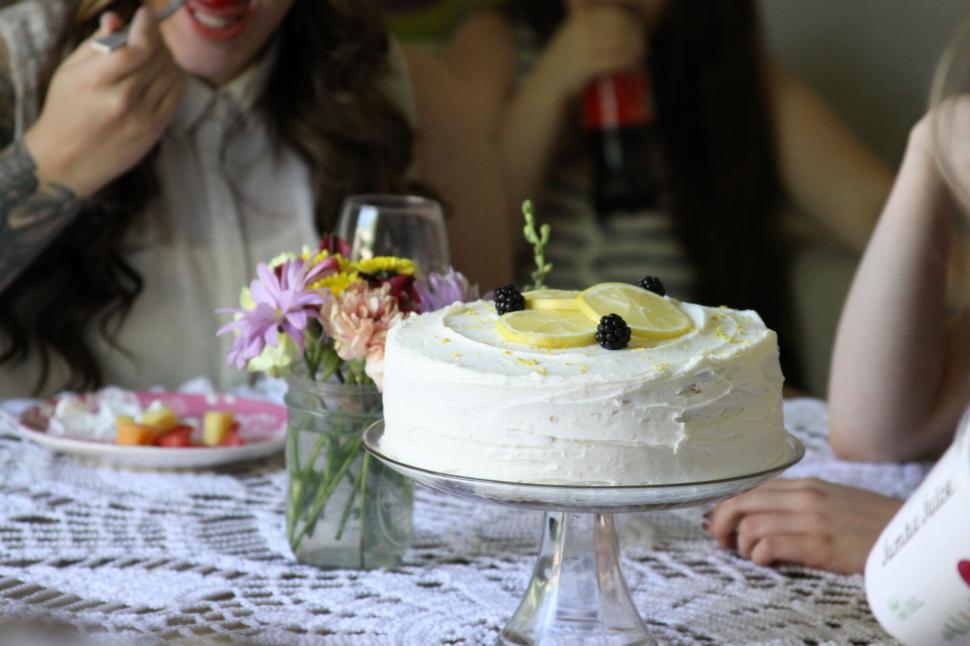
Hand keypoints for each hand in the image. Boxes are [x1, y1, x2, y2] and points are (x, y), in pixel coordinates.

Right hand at [23, 7, 183, 196]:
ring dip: (167, 57)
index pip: (137, 47)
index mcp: (96, 81)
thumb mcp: (70, 73)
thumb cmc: (65, 111)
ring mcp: (143, 117)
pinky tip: (162, 73)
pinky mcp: (155, 130)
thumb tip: (118, 20)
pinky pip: (176, 95)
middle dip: (157, 38)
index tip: (146, 13)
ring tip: (155, 52)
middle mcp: (123, 100)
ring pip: (171, 75)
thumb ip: (96, 45)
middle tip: (150, 32)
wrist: (68, 160)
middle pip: (157, 58)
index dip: (147, 25)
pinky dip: (174, 78)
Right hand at [537, 0, 645, 99]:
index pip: (614, 13)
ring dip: (636, 50)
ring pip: (622, 42)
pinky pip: (616, 60)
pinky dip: (629, 64)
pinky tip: (634, 68)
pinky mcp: (587, 65)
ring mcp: (583, 46)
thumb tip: (625, 29)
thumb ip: (591, 31)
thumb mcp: (572, 42)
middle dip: (637, 36)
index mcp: (579, 19)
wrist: (543, 93)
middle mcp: (581, 28)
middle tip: (644, 49)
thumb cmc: (561, 71)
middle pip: (621, 26)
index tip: (640, 34)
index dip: (631, 23)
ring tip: (641, 59)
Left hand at [705, 478, 902, 574]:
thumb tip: (759, 515)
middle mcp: (803, 496)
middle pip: (740, 502)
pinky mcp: (818, 544)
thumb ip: (797, 502)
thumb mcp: (831, 501)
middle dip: (720, 523)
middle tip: (721, 542)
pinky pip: (769, 545)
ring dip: (741, 545)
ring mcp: (810, 519)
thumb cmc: (869, 523)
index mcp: (805, 484)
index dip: (725, 506)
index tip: (718, 523)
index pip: (750, 488)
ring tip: (750, 556)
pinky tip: (765, 563)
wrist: (909, 538)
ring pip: (751, 524)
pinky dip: (758, 556)